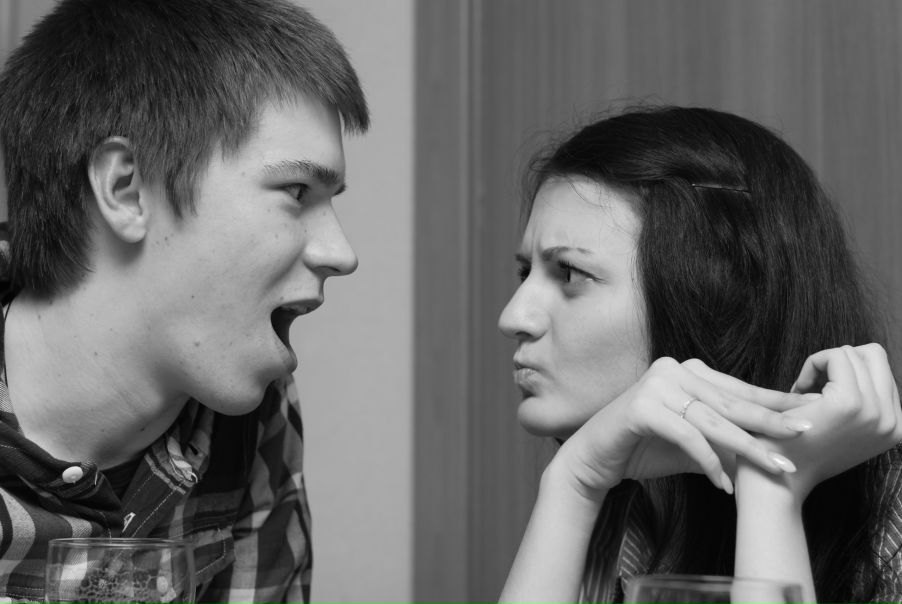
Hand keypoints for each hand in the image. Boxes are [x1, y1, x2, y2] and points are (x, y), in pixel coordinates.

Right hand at [553, 357, 811, 501]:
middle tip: (804, 437)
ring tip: (776, 468)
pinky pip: (686, 435)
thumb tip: (773, 447)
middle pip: (731, 403)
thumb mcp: (692, 442)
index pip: (738, 389)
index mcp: (686, 370)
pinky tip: (723, 483)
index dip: (774, 404)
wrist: (593, 459)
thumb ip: (724, 438)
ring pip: (712, 420)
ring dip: (747, 448)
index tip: (806, 416)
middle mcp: (672, 370)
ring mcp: (655, 385)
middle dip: (770, 423)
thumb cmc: (642, 449)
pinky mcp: (640, 407)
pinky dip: (708, 461)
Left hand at [753, 344, 901, 499]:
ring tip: (803, 394)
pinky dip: (814, 364)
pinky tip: (796, 391)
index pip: (881, 370)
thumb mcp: (845, 430)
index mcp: (895, 426)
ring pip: (855, 353)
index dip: (848, 374)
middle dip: (840, 363)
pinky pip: (837, 356)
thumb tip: (857, 358)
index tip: (820, 394)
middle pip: (874, 355)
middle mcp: (893, 421)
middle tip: (811, 388)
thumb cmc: (800, 452)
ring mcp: (874, 412)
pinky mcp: (849, 403)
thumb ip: (862, 404)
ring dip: (824, 365)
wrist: (778, 481)